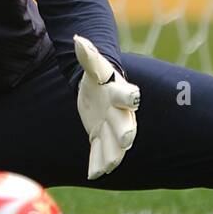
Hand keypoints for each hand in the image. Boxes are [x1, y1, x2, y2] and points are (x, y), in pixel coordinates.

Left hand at [74, 35, 139, 179]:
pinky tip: (93, 174)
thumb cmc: (98, 76)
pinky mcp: (103, 138)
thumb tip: (78, 39)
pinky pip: (101, 153)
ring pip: (115, 144)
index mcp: (120, 93)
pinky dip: (98, 163)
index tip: (134, 98)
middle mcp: (121, 113)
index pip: (127, 95)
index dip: (130, 97)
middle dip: (126, 132)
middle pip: (126, 124)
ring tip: (108, 166)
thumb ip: (87, 55)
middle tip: (126, 141)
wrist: (100, 89)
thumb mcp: (92, 66)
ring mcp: (113, 128)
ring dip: (113, 155)